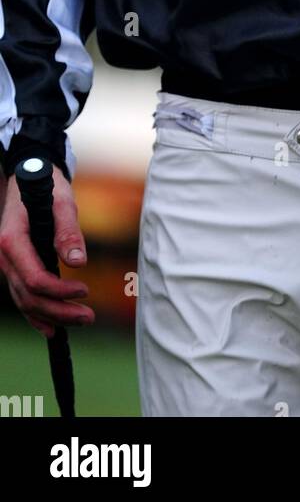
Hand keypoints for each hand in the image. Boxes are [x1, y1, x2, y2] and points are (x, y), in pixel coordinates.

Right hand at [0, 164, 94, 336]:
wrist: (29, 174)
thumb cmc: (47, 185)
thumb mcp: (62, 201)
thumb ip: (68, 231)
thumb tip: (79, 263)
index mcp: (12, 241)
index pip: (34, 279)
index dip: (59, 291)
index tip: (85, 291)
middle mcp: (4, 257)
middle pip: (29, 296)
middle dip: (59, 311)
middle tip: (88, 317)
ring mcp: (7, 264)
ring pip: (24, 300)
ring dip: (52, 315)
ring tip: (81, 320)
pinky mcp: (14, 266)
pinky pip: (21, 296)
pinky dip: (36, 314)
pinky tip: (52, 327)